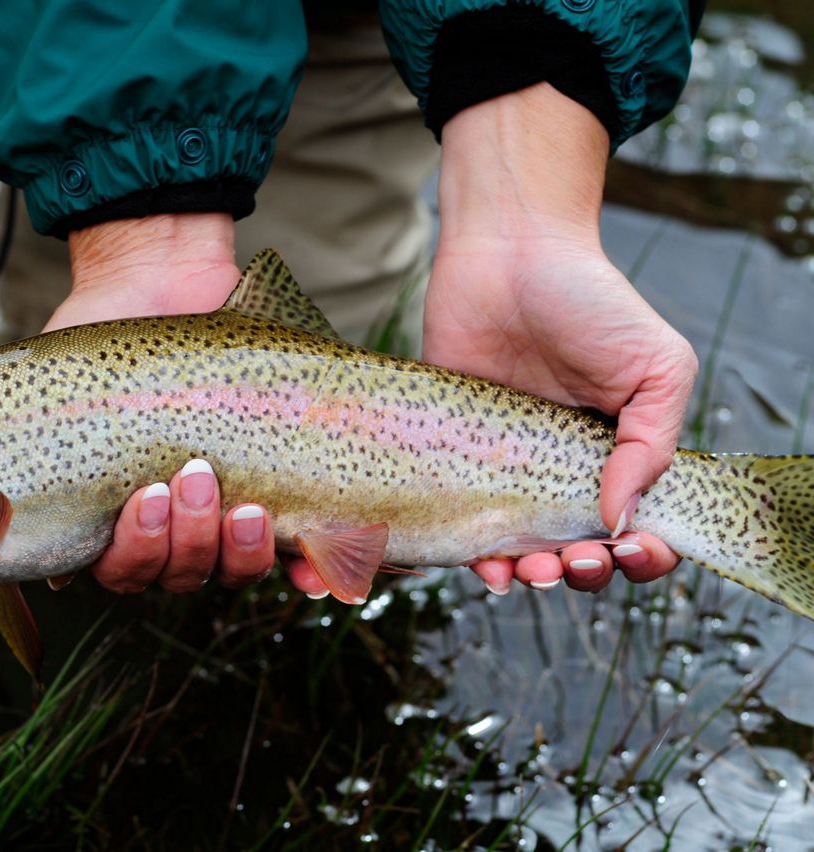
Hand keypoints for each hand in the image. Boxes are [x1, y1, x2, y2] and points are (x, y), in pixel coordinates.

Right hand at [49, 214, 307, 594]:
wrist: (160, 276)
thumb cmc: (97, 335)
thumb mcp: (47, 389)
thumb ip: (28, 451)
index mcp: (112, 514)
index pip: (123, 572)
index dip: (137, 555)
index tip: (147, 495)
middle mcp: (168, 523)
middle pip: (180, 575)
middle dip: (188, 540)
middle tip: (192, 479)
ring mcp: (223, 507)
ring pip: (232, 568)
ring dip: (237, 549)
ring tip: (244, 505)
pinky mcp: (276, 484)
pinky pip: (295, 551)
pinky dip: (304, 567)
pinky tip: (312, 566)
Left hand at [430, 83, 695, 594]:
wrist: (507, 251)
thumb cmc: (588, 300)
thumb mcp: (654, 365)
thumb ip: (651, 441)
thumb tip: (622, 515)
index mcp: (617, 455)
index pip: (638, 528)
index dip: (641, 555)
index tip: (629, 548)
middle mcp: (560, 469)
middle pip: (577, 551)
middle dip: (581, 572)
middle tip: (573, 560)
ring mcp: (505, 466)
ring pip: (517, 549)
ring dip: (528, 575)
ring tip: (526, 570)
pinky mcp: (451, 453)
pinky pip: (458, 517)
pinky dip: (470, 551)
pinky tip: (481, 560)